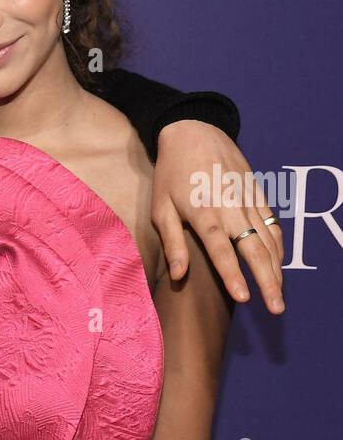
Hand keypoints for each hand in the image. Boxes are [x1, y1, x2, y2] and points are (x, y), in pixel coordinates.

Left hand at [152, 120, 284, 313]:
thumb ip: (171, 243)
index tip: (244, 298)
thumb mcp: (160, 207)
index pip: (222, 251)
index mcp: (204, 212)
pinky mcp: (257, 192)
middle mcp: (231, 207)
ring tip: (279, 295)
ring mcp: (248, 199)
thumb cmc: (171, 173)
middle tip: (276, 308)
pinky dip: (278, 245)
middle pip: (255, 249)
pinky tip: (279, 263)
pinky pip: (272, 222)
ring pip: (269, 238)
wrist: (194, 131)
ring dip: (277, 268)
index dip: (233, 275)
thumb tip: (179, 275)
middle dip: (267, 281)